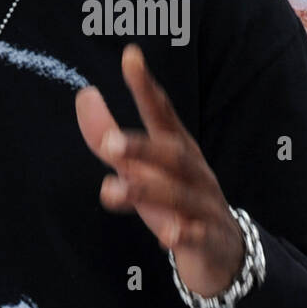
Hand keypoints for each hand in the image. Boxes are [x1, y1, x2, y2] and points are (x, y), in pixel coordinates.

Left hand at [76, 42, 245, 299]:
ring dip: (148, 190)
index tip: (130, 56)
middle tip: (109, 143)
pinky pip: (199, 235)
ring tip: (114, 189)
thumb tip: (84, 93)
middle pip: (172, 153)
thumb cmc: (174, 200)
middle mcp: (193, 171)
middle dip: (142, 146)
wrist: (222, 251)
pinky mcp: (210, 238)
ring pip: (180, 194)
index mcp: (176, 148)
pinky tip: (168, 236)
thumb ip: (107, 134)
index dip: (146, 86)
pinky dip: (185, 234)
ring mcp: (204, 205)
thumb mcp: (139, 167)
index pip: (162, 112)